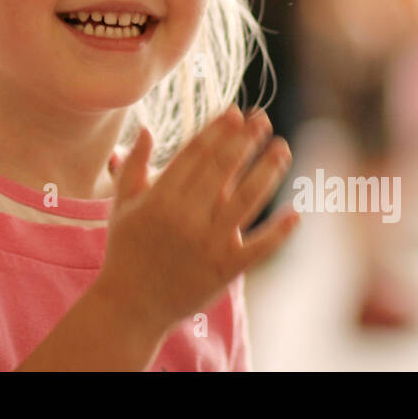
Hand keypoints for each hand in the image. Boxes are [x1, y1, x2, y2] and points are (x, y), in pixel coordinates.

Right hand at [96, 104, 299, 335]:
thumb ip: (133, 165)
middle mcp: (185, 217)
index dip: (217, 131)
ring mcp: (207, 243)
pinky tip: (296, 212)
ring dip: (267, 172)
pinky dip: (278, 231)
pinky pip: (258, 247)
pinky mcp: (224, 269)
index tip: (236, 112)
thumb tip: (147, 128)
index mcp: (160, 198)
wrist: (130, 305)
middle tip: (264, 120)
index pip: (195, 154)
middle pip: (222, 170)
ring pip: (245, 200)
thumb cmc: (125, 250)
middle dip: (245, 141)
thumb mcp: (121, 205)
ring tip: (282, 149)